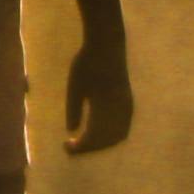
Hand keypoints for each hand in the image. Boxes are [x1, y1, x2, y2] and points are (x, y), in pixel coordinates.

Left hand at [65, 39, 132, 154]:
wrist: (107, 46)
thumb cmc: (86, 63)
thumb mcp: (75, 86)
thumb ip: (74, 109)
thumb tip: (71, 131)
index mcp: (106, 107)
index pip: (95, 136)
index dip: (81, 146)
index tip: (65, 146)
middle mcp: (121, 110)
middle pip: (108, 140)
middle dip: (90, 148)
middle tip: (71, 148)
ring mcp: (127, 107)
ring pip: (118, 136)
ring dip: (101, 144)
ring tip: (82, 143)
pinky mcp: (128, 103)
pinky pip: (123, 128)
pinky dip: (110, 137)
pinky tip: (96, 135)